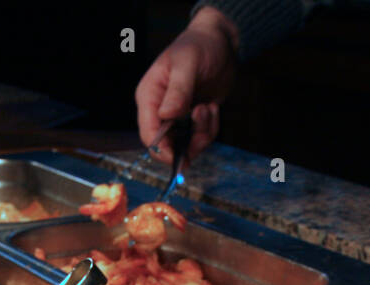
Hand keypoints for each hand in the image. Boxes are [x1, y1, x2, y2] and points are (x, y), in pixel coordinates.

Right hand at [135, 7, 238, 164]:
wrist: (221, 42)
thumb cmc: (199, 45)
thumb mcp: (187, 63)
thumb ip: (178, 90)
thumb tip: (166, 114)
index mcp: (149, 96)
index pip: (148, 133)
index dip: (161, 149)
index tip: (179, 157)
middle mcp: (160, 109)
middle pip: (165, 145)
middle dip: (186, 144)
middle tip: (203, 133)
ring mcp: (177, 116)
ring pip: (186, 144)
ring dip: (202, 132)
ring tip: (209, 107)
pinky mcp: (193, 119)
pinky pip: (201, 137)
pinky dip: (210, 127)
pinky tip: (213, 107)